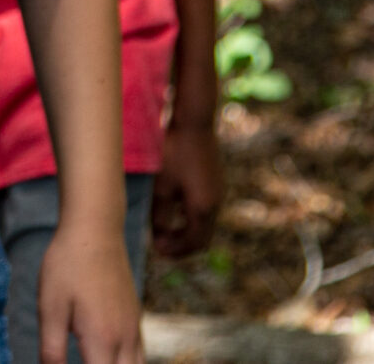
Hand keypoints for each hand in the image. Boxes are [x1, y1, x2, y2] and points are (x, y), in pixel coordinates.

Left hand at [35, 214, 142, 363]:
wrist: (95, 228)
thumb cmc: (68, 266)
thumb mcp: (49, 308)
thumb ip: (50, 350)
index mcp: (102, 340)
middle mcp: (125, 339)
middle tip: (85, 362)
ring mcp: (134, 328)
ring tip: (95, 360)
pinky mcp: (135, 317)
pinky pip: (139, 355)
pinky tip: (109, 358)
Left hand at [150, 118, 222, 256]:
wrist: (194, 123)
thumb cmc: (174, 154)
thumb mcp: (161, 188)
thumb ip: (160, 217)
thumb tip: (159, 237)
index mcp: (203, 208)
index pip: (193, 243)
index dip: (174, 250)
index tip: (156, 249)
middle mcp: (216, 203)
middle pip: (202, 239)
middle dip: (181, 246)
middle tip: (160, 245)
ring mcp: (218, 192)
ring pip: (205, 225)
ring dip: (187, 232)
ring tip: (165, 230)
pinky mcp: (216, 182)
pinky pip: (206, 210)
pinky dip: (192, 219)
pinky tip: (174, 210)